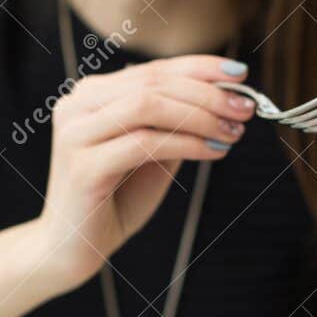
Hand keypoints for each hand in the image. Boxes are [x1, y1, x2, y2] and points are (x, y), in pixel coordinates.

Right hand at [36, 56, 255, 287]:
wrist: (72, 249)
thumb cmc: (115, 200)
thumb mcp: (153, 154)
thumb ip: (176, 124)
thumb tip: (225, 99)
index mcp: (92, 95)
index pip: (153, 68)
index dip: (200, 67)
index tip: (240, 75)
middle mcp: (77, 105)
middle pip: (153, 82)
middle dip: (207, 92)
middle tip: (244, 108)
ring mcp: (76, 134)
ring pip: (148, 106)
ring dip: (200, 116)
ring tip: (233, 132)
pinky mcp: (83, 167)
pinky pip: (145, 144)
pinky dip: (187, 144)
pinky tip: (214, 152)